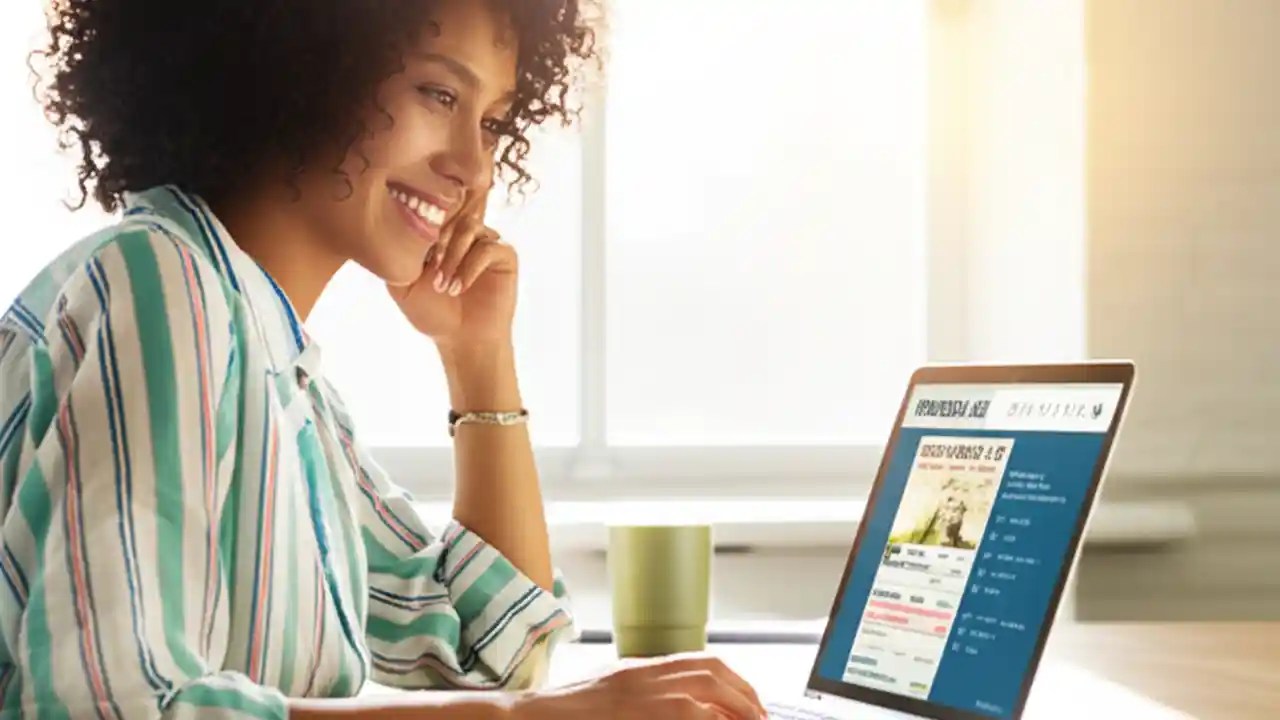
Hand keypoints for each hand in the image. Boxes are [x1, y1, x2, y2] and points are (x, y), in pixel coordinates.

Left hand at [387, 186, 516, 346]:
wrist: (462, 339)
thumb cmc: (433, 313)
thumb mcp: (402, 283)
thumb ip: (396, 255)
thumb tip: (390, 227)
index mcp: (440, 234)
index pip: (433, 209)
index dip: (424, 222)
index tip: (416, 255)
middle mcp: (464, 233)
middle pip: (451, 212)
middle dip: (437, 241)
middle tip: (430, 271)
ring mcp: (486, 241)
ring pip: (470, 227)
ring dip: (452, 255)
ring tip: (443, 285)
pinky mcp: (505, 255)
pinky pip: (488, 248)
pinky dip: (470, 267)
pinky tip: (459, 287)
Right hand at [511, 654, 768, 719]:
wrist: (532, 718)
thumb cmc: (569, 711)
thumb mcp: (617, 690)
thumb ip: (650, 692)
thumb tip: (691, 705)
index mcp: (643, 669)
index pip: (703, 664)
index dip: (735, 681)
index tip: (751, 700)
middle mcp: (647, 677)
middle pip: (712, 674)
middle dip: (745, 695)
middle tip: (761, 716)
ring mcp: (646, 698)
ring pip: (707, 693)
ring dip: (737, 708)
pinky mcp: (646, 716)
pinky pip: (691, 717)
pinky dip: (711, 718)